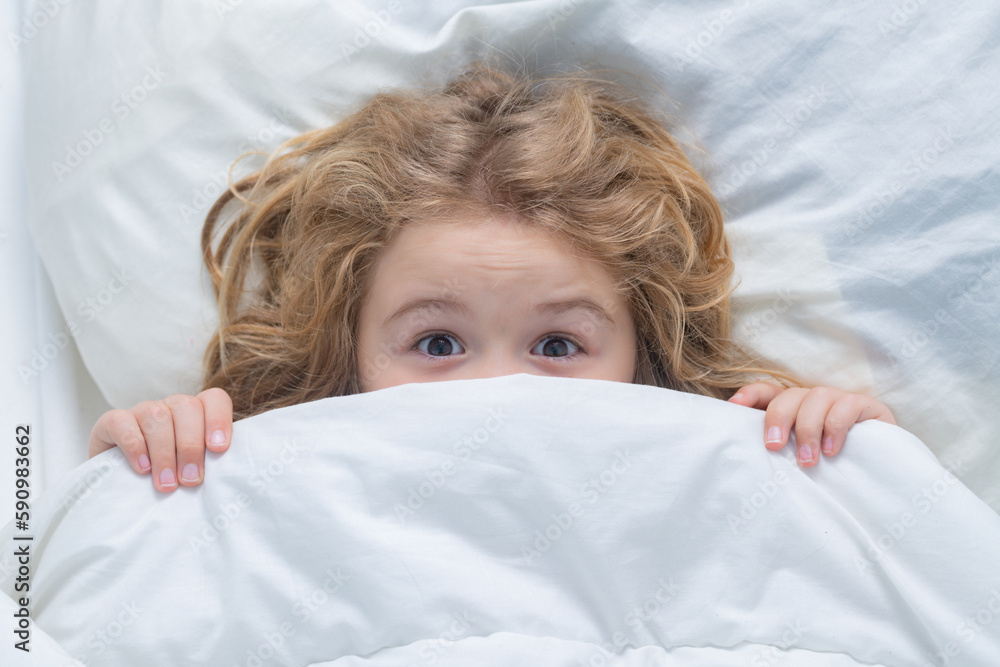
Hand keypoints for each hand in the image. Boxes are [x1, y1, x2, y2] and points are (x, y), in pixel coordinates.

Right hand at [88, 388, 233, 491]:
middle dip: (191, 446)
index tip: (218, 449)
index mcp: (197, 413)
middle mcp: (171, 407)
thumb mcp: (194, 470)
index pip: (214, 400)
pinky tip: (142, 469)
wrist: (122, 487)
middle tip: (191, 480)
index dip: (219, 420)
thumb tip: (227, 477)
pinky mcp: (112, 422)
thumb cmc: (170, 478)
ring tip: (167, 484)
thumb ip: (210, 464)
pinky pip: (122, 422)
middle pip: (186, 407)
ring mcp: (141, 411)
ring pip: (156, 416)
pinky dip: (134, 446)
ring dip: (164, 452)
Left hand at [727, 383, 896, 466]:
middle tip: (773, 447)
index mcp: (794, 408)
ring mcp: (840, 400)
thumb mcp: (799, 458)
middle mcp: (814, 400)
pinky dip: (835, 427)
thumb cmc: (832, 469)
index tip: (734, 407)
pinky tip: (832, 451)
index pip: (767, 391)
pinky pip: (847, 407)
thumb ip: (780, 449)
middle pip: (789, 395)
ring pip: (816, 397)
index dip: (751, 395)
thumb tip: (746, 456)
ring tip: (807, 460)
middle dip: (777, 418)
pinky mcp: (866, 406)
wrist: (882, 475)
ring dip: (808, 429)